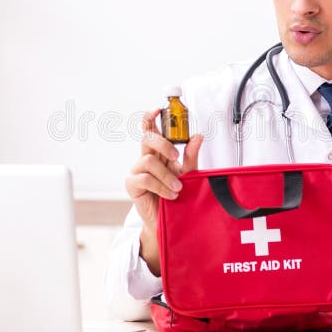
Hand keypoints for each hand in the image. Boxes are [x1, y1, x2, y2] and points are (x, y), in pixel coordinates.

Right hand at [125, 108, 202, 275]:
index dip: (151, 118)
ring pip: (148, 160)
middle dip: (163, 144)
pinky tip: (170, 194)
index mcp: (158, 153)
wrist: (168, 222)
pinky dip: (160, 186)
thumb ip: (191, 156)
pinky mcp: (132, 185)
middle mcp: (145, 158)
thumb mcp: (189, 174)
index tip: (158, 109)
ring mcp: (137, 171)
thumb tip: (198, 136)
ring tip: (178, 188)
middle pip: (147, 139)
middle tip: (176, 156)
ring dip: (166, 174)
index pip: (151, 130)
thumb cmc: (177, 195)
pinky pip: (145, 178)